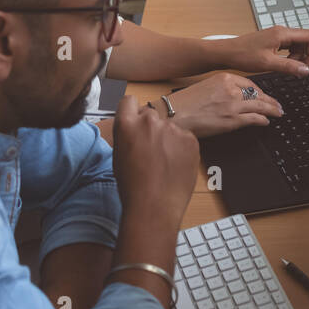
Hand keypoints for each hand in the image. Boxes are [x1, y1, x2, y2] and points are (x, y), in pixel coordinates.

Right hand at [112, 94, 198, 227]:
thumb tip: (133, 128)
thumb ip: (126, 135)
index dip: (132, 111)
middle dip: (151, 128)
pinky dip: (182, 149)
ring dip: (167, 139)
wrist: (154, 207)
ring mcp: (172, 129)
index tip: (136, 121)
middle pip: (151, 115)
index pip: (129, 101)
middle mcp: (149, 121)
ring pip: (169, 128)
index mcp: (127, 124)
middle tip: (151, 151)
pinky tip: (175, 166)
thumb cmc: (133, 187)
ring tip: (164, 164)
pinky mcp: (190, 138)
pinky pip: (185, 138)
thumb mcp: (118, 156)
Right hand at [168, 73, 282, 137]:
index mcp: (224, 78)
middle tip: (278, 105)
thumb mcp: (206, 87)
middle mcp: (231, 90)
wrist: (174, 114)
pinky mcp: (232, 120)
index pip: (250, 83)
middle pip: (257, 94)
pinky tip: (265, 121)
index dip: (260, 91)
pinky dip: (262, 120)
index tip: (265, 95)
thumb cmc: (185, 103)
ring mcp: (233, 105)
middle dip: (270, 101)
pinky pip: (254, 118)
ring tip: (277, 113)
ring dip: (271, 110)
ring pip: (260, 106)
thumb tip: (235, 97)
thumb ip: (222, 89)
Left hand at [220, 27, 308, 78]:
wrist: (228, 52)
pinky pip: (291, 48)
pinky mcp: (275, 41)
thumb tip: (306, 69)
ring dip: (299, 57)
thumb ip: (289, 66)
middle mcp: (282, 32)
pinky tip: (285, 64)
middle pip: (307, 41)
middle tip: (301, 68)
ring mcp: (279, 36)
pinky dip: (292, 57)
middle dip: (308, 55)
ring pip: (299, 46)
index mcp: (282, 34)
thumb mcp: (268, 64)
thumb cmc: (243, 54)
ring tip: (289, 67)